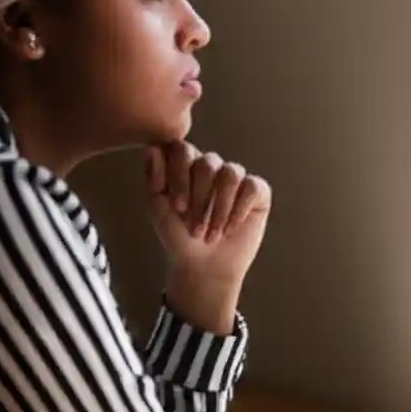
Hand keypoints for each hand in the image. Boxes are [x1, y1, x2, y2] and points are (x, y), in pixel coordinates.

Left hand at [145, 141, 271, 283]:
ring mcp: (235, 176)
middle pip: (207, 163)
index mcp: (185, 163)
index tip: (177, 207)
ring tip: (212, 234)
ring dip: (219, 209)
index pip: (182, 148)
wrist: (203, 264)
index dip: (179, 176)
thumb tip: (153, 146)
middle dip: (199, 199)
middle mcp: (211, 165)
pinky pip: (252, 187)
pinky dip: (239, 210)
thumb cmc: (178, 235)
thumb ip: (153, 176)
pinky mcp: (257, 191)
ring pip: (231, 174)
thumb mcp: (157, 206)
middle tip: (194, 227)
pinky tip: (230, 228)